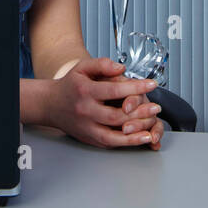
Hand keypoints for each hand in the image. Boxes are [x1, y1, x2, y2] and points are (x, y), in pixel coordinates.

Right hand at [46, 56, 163, 149]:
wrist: (51, 104)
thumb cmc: (71, 84)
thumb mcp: (83, 68)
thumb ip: (102, 64)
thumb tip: (122, 68)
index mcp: (85, 91)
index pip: (114, 90)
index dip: (135, 88)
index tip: (152, 84)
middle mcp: (85, 111)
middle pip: (116, 116)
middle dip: (140, 112)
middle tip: (156, 107)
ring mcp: (87, 128)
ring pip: (114, 135)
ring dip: (136, 133)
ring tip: (152, 125)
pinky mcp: (89, 139)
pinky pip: (110, 143)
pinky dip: (127, 142)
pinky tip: (141, 138)